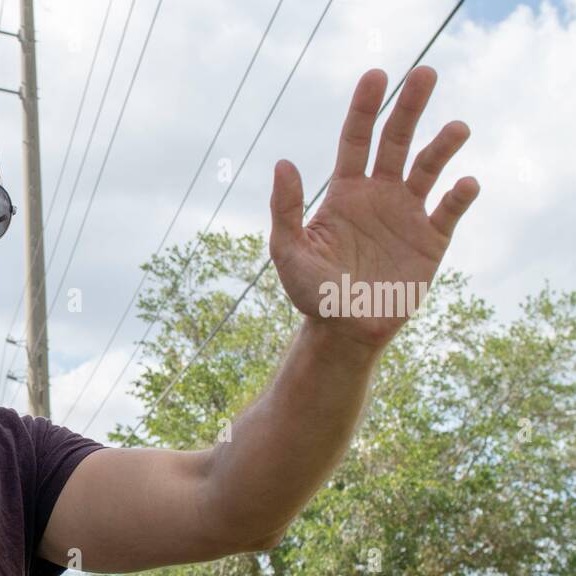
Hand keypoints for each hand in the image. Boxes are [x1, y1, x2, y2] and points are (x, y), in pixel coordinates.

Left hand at [269, 66, 478, 348]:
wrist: (343, 332)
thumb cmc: (311, 292)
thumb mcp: (288, 252)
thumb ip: (285, 209)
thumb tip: (283, 162)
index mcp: (345, 192)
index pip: (356, 139)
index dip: (365, 108)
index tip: (378, 76)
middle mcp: (379, 195)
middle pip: (397, 140)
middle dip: (410, 106)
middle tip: (426, 73)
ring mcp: (407, 215)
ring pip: (429, 168)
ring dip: (443, 146)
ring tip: (456, 128)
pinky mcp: (430, 241)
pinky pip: (449, 211)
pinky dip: (459, 196)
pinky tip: (462, 185)